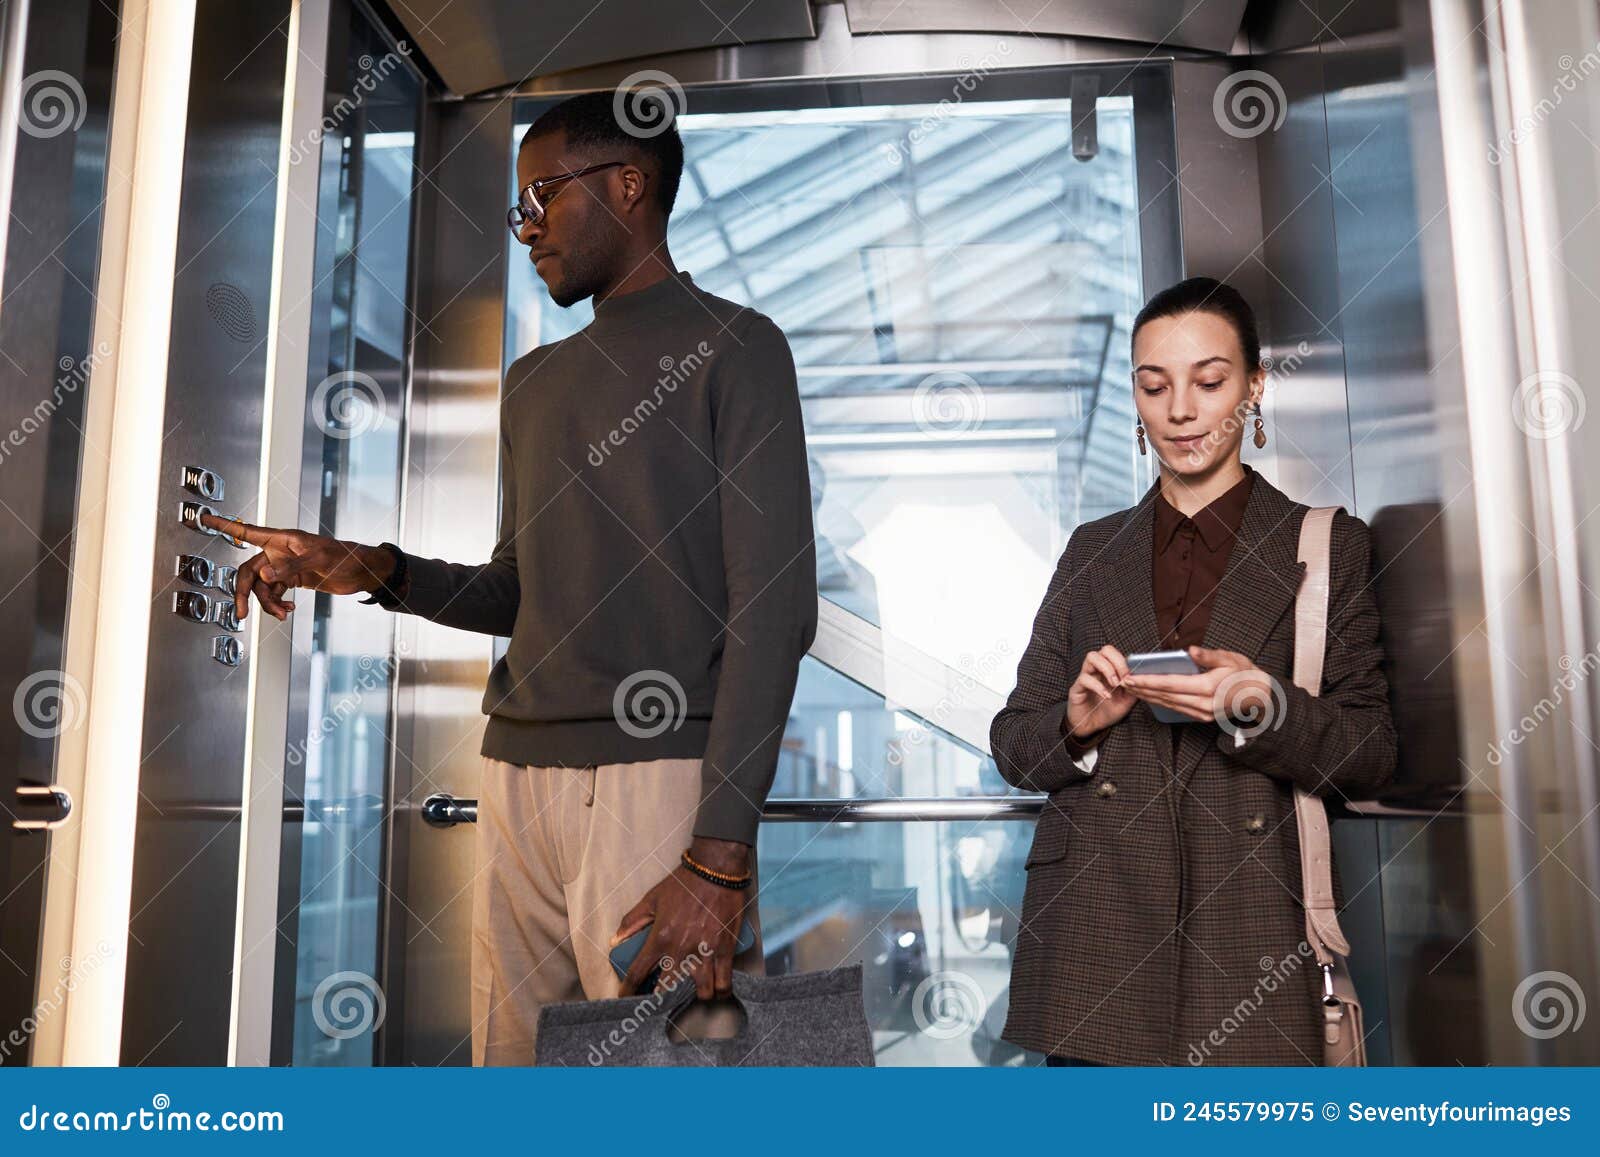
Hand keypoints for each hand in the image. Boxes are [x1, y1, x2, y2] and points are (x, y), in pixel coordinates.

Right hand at [197, 513, 397, 622]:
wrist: (363, 572)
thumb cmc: (345, 556)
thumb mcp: (318, 560)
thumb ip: (289, 568)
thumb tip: (264, 576)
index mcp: (282, 539)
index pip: (247, 531)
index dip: (225, 525)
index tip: (204, 518)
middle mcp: (279, 552)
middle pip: (249, 572)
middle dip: (246, 593)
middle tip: (243, 613)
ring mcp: (285, 567)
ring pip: (262, 587)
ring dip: (267, 603)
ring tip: (282, 613)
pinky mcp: (293, 580)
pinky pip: (274, 593)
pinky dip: (278, 604)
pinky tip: (288, 609)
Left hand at [611, 837, 750, 999]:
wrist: (716, 871)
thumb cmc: (683, 884)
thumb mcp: (652, 899)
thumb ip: (632, 921)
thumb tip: (616, 939)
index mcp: (660, 939)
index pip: (638, 973)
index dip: (628, 990)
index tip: (625, 997)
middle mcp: (681, 951)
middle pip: (668, 990)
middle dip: (662, 999)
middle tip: (662, 999)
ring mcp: (705, 953)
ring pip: (700, 993)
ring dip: (696, 995)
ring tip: (694, 991)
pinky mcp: (725, 951)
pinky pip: (724, 983)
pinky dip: (721, 991)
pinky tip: (718, 990)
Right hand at [1065, 644, 1135, 737]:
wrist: (1092, 726)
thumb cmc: (1107, 711)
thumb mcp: (1127, 700)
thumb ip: (1133, 687)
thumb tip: (1141, 677)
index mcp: (1108, 669)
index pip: (1116, 653)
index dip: (1125, 661)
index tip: (1131, 677)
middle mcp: (1096, 669)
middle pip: (1105, 649)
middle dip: (1118, 661)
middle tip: (1123, 678)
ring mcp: (1085, 676)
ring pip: (1092, 657)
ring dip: (1107, 669)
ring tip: (1114, 684)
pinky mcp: (1076, 688)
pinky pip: (1085, 679)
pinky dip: (1098, 686)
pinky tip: (1106, 696)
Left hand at [1120, 645, 1270, 723]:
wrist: (1260, 695)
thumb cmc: (1244, 672)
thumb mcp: (1230, 658)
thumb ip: (1208, 656)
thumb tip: (1190, 650)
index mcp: (1208, 687)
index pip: (1170, 684)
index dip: (1148, 681)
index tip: (1131, 677)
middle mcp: (1203, 703)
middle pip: (1166, 696)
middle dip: (1143, 689)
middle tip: (1123, 682)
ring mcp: (1203, 713)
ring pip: (1169, 705)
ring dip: (1149, 697)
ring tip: (1132, 689)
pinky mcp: (1203, 717)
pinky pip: (1177, 710)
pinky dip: (1161, 703)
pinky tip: (1150, 697)